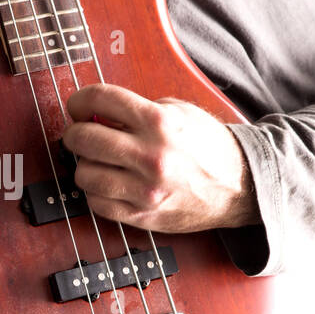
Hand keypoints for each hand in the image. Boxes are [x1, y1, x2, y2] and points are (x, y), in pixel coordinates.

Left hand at [62, 84, 258, 232]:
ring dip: (85, 165)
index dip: (80, 100)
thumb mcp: (180, 112)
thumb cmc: (208, 147)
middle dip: (75, 133)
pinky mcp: (143, 214)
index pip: (101, 99)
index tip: (78, 106)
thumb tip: (97, 112)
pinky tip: (108, 183)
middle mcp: (151, 155)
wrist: (239, 187)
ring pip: (84, 174)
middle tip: (80, 134)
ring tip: (98, 161)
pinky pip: (97, 203)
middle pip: (84, 138)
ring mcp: (145, 188)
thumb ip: (139, 109)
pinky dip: (96, 191)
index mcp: (160, 122)